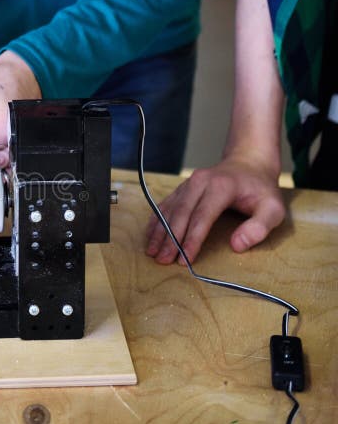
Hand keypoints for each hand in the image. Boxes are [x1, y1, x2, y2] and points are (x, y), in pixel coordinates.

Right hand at [145, 154, 285, 263]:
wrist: (248, 163)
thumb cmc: (260, 190)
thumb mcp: (273, 208)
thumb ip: (259, 227)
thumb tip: (236, 246)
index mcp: (221, 186)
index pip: (202, 216)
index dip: (192, 239)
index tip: (185, 259)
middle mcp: (200, 182)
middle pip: (181, 213)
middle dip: (171, 239)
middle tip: (163, 260)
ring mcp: (188, 183)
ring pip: (169, 209)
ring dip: (159, 232)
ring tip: (152, 252)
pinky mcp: (181, 188)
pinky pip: (165, 205)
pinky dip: (156, 221)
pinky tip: (150, 236)